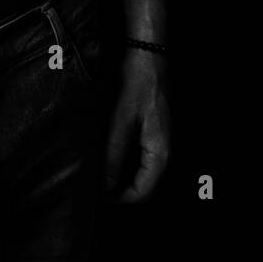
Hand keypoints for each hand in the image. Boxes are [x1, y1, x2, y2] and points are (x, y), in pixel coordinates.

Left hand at [103, 48, 169, 203]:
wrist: (149, 60)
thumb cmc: (139, 86)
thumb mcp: (120, 123)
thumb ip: (113, 156)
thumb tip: (106, 185)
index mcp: (160, 153)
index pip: (143, 192)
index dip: (121, 201)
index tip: (100, 201)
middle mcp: (164, 152)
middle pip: (145, 186)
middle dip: (122, 192)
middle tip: (98, 191)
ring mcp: (160, 143)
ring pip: (143, 174)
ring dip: (124, 179)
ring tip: (101, 177)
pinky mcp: (154, 135)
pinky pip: (142, 160)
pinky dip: (127, 165)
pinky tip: (110, 160)